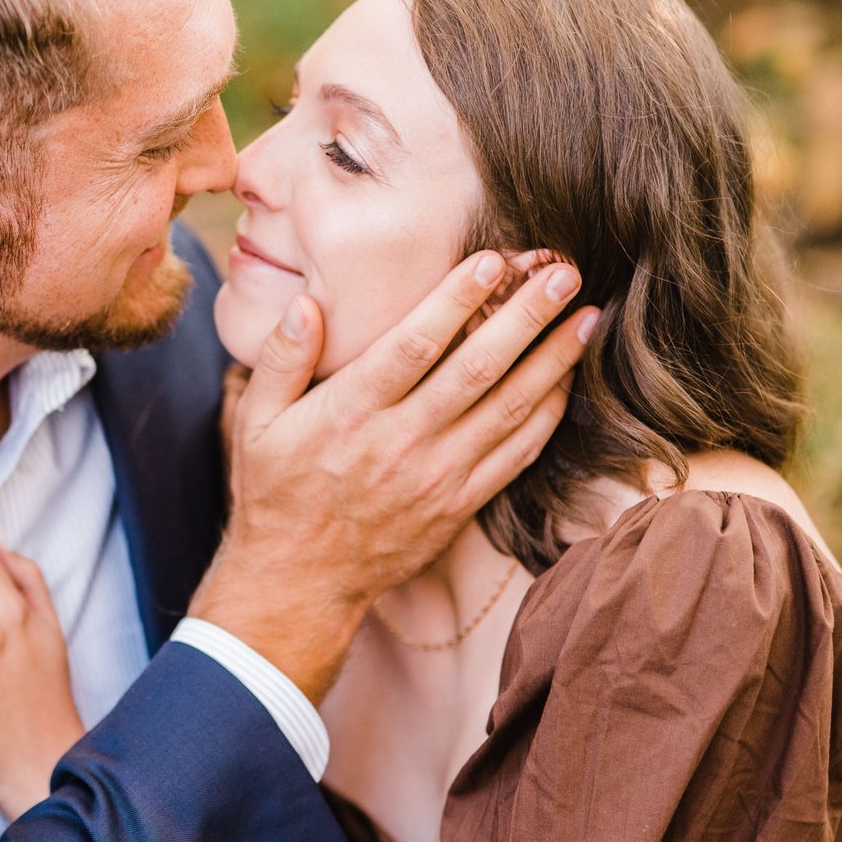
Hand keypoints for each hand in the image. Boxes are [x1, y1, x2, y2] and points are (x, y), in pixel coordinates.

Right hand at [192, 251, 598, 699]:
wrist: (299, 582)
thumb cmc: (275, 492)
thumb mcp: (254, 423)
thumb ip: (280, 359)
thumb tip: (307, 304)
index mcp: (350, 413)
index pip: (413, 346)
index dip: (456, 300)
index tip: (493, 259)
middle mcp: (400, 442)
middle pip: (478, 370)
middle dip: (527, 317)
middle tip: (565, 273)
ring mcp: (437, 477)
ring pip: (509, 409)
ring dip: (553, 360)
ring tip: (587, 317)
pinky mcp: (460, 504)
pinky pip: (516, 456)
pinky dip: (547, 417)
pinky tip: (567, 381)